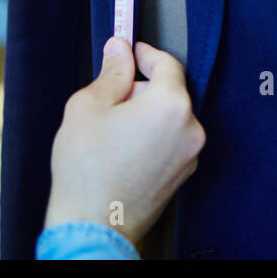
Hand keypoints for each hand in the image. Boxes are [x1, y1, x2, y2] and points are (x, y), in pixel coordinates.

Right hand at [45, 37, 204, 246]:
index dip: (145, 54)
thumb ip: (111, 73)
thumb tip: (120, 50)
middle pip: (169, 91)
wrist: (92, 227)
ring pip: (169, 117)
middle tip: (109, 100)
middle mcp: (190, 128)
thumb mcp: (88, 106)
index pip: (167, 63)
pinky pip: (170, 140)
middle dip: (141, 89)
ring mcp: (190, 154)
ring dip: (146, 114)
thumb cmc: (86, 169)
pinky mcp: (184, 174)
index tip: (129, 52)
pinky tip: (123, 150)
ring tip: (112, 132)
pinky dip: (152, 136)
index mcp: (171, 105)